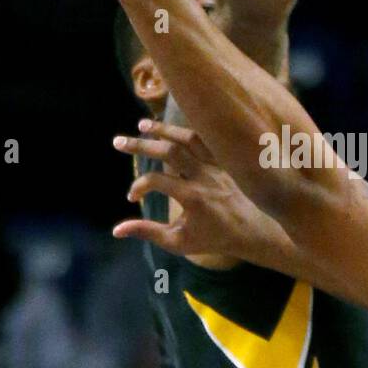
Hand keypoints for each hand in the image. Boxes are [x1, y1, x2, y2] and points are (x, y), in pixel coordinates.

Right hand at [113, 119, 278, 259]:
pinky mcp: (225, 160)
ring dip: (163, 129)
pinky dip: (187, 131)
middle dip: (141, 145)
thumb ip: (148, 232)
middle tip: (117, 142)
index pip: (156, 181)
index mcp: (193, 197)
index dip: (138, 186)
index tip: (132, 197)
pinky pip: (206, 138)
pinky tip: (170, 129)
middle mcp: (205, 177)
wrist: (252, 231)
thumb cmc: (213, 239)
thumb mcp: (178, 242)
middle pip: (170, 152)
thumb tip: (116, 230)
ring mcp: (217, 165)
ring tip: (141, 125)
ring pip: (189, 138)